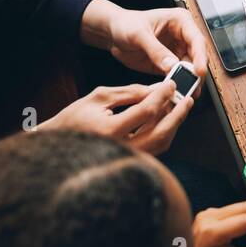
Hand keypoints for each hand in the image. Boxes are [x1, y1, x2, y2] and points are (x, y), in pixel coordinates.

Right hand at [40, 80, 190, 152]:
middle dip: (178, 114)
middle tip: (187, 99)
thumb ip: (130, 93)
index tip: (171, 85)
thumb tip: (157, 89)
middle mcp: (121, 149)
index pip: (147, 112)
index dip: (162, 96)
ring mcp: (127, 158)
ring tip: (180, 107)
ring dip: (174, 124)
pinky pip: (154, 148)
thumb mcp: (100, 97)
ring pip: (161, 143)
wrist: (58, 145)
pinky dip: (164, 132)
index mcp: (111, 131)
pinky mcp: (130, 161)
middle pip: (161, 132)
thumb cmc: (75, 119)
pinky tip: (166, 119)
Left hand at [82, 1, 207, 82]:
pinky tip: (175, 94)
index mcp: (180, 22)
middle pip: (197, 57)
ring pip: (189, 69)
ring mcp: (176, 52)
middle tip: (193, 88)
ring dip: (188, 82)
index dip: (201, 56)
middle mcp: (182, 36)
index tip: (199, 72)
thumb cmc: (126, 24)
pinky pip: (177, 77)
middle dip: (196, 73)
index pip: (197, 40)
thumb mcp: (139, 34)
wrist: (112, 33)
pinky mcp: (168, 65)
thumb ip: (156, 50)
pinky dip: (177, 86)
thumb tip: (172, 65)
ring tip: (185, 95)